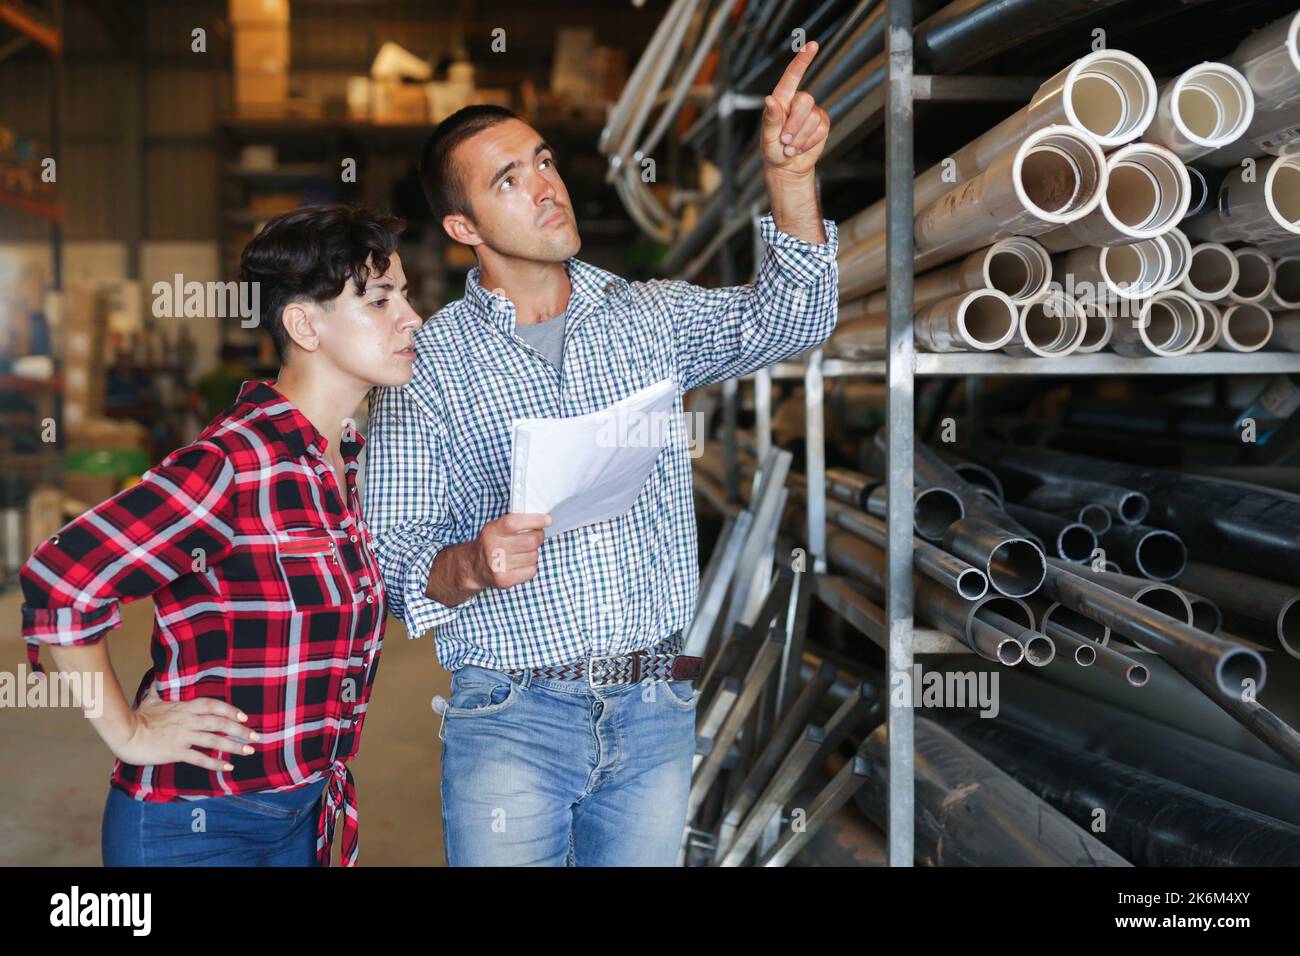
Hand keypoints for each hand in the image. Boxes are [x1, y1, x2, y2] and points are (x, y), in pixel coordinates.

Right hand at [113, 684, 258, 771]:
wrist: (124, 733)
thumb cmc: (138, 716)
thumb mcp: (152, 699)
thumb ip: (160, 689)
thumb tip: (158, 677)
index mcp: (184, 707)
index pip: (213, 705)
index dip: (230, 710)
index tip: (244, 716)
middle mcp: (187, 720)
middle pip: (219, 723)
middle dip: (240, 730)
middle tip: (256, 736)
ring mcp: (182, 736)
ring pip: (214, 740)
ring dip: (233, 746)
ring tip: (249, 751)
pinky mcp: (175, 752)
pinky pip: (200, 758)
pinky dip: (215, 763)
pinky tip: (228, 767)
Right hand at [469, 513, 550, 589]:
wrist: (475, 566)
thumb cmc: (492, 544)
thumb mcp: (497, 527)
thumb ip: (516, 522)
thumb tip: (542, 521)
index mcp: (491, 531)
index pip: (514, 523)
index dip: (534, 520)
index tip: (546, 520)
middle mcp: (493, 547)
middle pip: (531, 541)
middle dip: (538, 538)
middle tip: (535, 537)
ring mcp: (498, 565)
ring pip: (533, 556)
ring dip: (533, 553)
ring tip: (522, 553)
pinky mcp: (504, 580)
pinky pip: (531, 571)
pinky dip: (530, 567)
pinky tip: (520, 565)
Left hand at [761, 41, 829, 176]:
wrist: (787, 167)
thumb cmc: (773, 150)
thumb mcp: (767, 138)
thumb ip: (769, 120)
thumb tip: (769, 100)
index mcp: (781, 99)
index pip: (792, 76)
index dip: (803, 60)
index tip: (812, 44)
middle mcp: (797, 101)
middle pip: (806, 100)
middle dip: (795, 124)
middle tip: (785, 141)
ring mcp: (812, 112)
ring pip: (813, 118)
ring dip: (800, 137)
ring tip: (791, 147)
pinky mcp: (822, 123)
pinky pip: (821, 129)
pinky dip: (809, 142)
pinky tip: (801, 148)